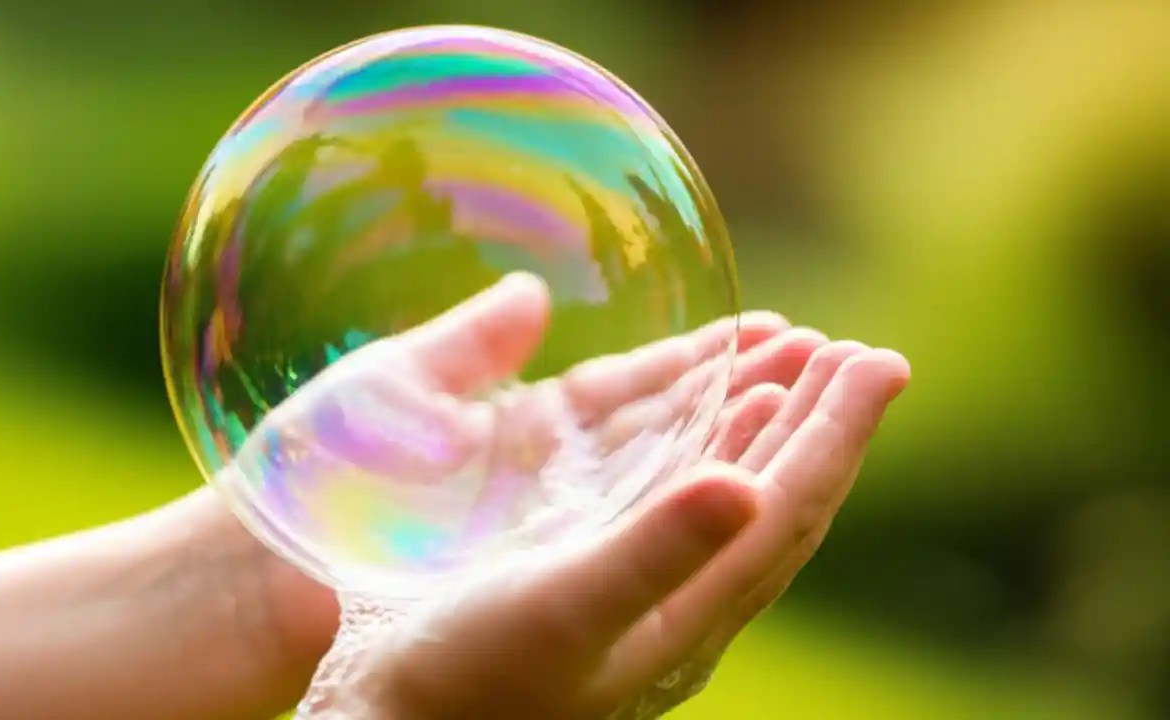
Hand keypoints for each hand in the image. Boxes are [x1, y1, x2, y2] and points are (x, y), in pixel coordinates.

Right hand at [290, 289, 909, 718]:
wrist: (390, 712)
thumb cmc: (468, 676)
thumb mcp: (566, 612)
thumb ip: (657, 550)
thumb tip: (748, 486)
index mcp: (688, 609)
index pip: (787, 509)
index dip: (837, 434)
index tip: (879, 362)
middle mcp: (672, 589)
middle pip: (768, 491)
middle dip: (816, 417)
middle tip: (856, 352)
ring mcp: (625, 567)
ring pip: (715, 481)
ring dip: (758, 414)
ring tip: (792, 352)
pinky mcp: (578, 549)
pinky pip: (653, 479)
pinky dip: (684, 427)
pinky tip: (693, 394)